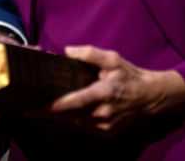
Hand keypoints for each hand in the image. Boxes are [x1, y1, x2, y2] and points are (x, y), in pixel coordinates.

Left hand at [48, 45, 184, 136]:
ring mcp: (104, 125)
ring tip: (45, 108)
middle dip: (53, 111)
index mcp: (103, 92)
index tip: (40, 106)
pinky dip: (75, 119)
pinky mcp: (106, 132)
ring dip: (62, 116)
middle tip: (34, 106)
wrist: (150, 97)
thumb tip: (67, 50)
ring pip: (76, 122)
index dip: (57, 105)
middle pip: (71, 115)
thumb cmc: (129, 75)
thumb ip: (90, 53)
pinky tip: (66, 111)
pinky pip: (84, 126)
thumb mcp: (112, 59)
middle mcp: (102, 112)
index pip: (76, 101)